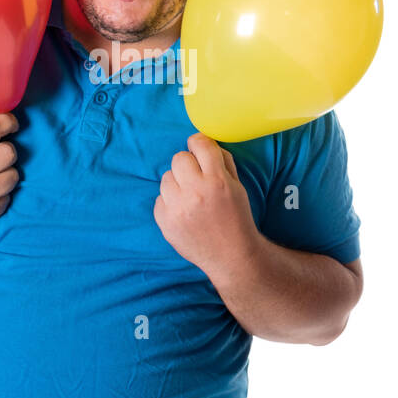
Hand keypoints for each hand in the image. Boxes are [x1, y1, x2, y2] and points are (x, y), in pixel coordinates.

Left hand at [153, 132, 259, 274]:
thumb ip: (223, 162)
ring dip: (177, 183)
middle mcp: (195, 192)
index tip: (199, 148)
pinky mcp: (165, 222)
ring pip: (166, 177)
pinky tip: (184, 212)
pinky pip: (159, 199)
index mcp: (217, 181)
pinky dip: (170, 202)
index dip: (199, 143)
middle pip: (179, 158)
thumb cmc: (236, 218)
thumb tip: (204, 142)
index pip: (200, 144)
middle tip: (197, 178)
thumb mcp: (238, 186)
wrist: (231, 255)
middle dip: (188, 164)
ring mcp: (177, 208)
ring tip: (190, 198)